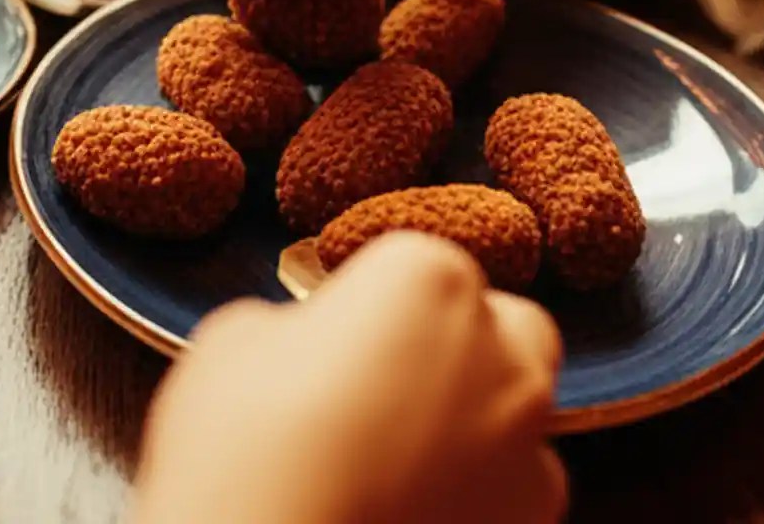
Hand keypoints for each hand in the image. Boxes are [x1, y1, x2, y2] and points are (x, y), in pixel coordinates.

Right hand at [130, 232, 567, 523]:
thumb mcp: (229, 349)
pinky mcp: (535, 520)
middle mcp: (502, 352)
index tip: (329, 339)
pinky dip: (475, 495)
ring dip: (469, 420)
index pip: (412, 264)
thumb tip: (305, 347)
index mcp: (428, 281)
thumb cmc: (241, 461)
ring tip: (389, 465)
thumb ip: (292, 327)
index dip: (365, 302)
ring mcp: (530, 445)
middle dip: (451, 345)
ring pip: (514, 410)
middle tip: (377, 388)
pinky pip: (511, 490)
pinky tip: (409, 512)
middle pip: (494, 325)